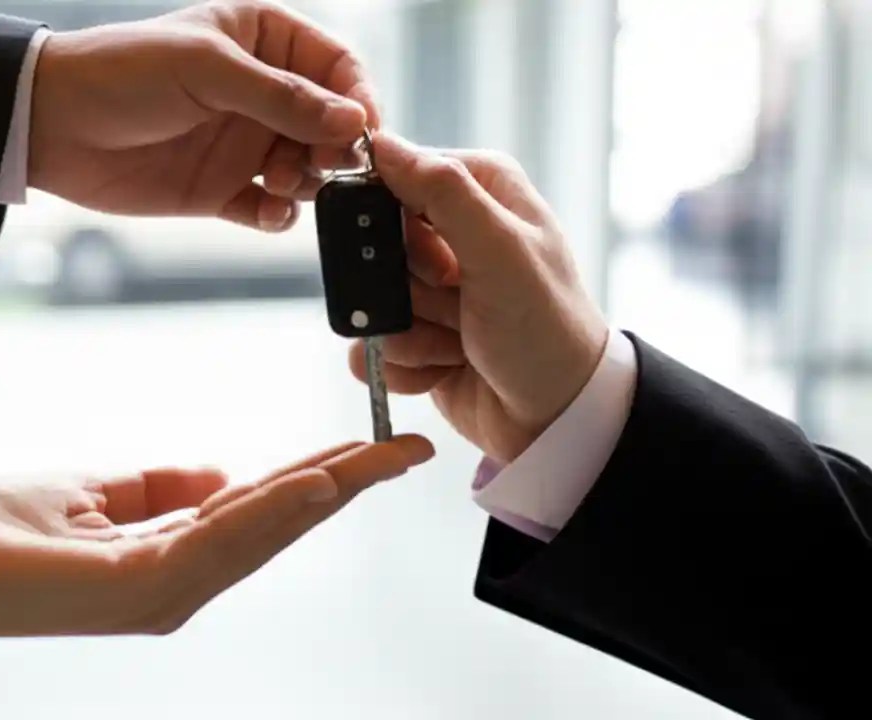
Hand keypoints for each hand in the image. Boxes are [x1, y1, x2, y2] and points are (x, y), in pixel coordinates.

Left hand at [0, 436, 432, 638]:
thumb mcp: (88, 491)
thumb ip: (156, 488)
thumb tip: (215, 473)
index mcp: (166, 552)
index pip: (258, 508)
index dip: (320, 477)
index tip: (369, 447)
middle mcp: (177, 580)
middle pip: (278, 524)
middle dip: (346, 485)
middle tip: (406, 450)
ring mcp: (162, 591)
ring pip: (264, 533)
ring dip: (326, 493)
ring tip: (378, 457)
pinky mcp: (140, 590)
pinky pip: (220, 542)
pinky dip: (272, 510)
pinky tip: (312, 483)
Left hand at [29, 0, 377, 231]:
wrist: (52, 126)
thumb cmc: (122, 73)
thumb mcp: (208, 70)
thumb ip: (283, 97)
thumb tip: (353, 121)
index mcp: (261, 39)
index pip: (336, 64)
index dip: (357, 96)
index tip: (365, 130)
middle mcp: (260, 91)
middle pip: (329, 122)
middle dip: (336, 147)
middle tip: (324, 164)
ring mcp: (243, 141)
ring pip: (306, 168)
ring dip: (307, 181)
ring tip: (280, 181)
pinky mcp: (222, 189)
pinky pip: (271, 208)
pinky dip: (279, 214)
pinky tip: (266, 211)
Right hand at [347, 133, 607, 462]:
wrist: (557, 419)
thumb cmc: (545, 329)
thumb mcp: (500, 250)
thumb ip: (442, 191)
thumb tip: (380, 142)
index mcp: (483, 190)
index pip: (400, 174)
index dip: (397, 217)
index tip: (433, 254)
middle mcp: (457, 232)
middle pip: (376, 243)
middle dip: (403, 286)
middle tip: (451, 301)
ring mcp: (436, 287)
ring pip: (372, 299)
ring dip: (409, 333)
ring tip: (456, 344)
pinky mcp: (419, 335)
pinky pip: (374, 346)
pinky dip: (407, 365)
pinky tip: (446, 368)